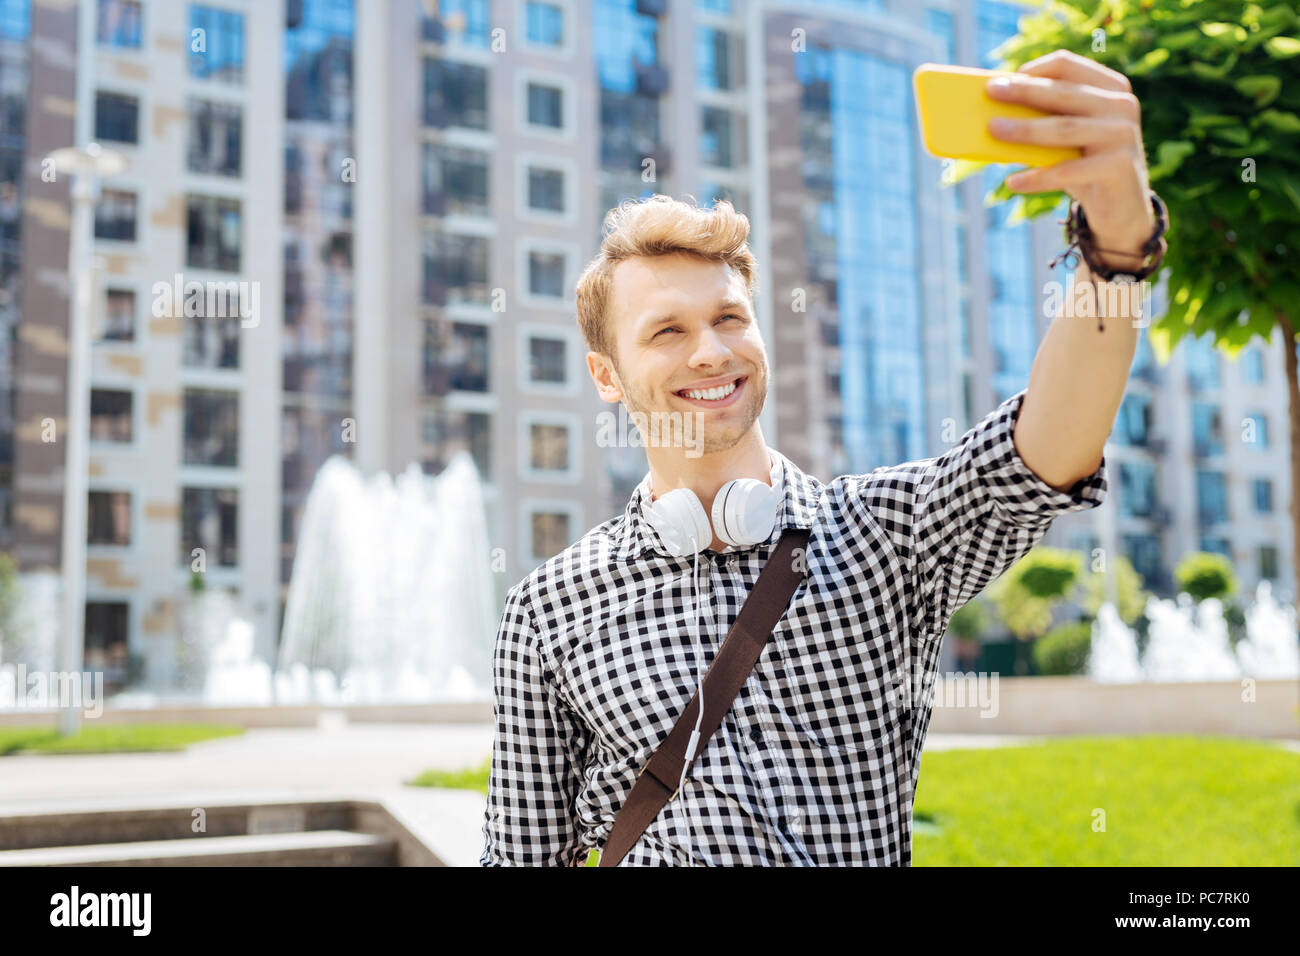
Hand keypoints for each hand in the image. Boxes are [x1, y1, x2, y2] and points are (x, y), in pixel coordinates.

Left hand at [985, 49, 1155, 269]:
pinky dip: (1037, 177)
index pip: (1068, 65)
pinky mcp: (1119, 166)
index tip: (1005, 78)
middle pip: (1063, 94)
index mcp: (1110, 88)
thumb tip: (995, 115)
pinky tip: (1012, 182)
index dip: (1035, 69)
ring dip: (1024, 129)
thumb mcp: (1068, 138)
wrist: (1122, 208)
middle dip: (1023, 91)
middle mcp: (1121, 105)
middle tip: (991, 92)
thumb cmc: (1085, 165)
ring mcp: (1123, 134)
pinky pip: (1067, 171)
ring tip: (992, 130)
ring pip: (1064, 128)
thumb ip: (1045, 120)